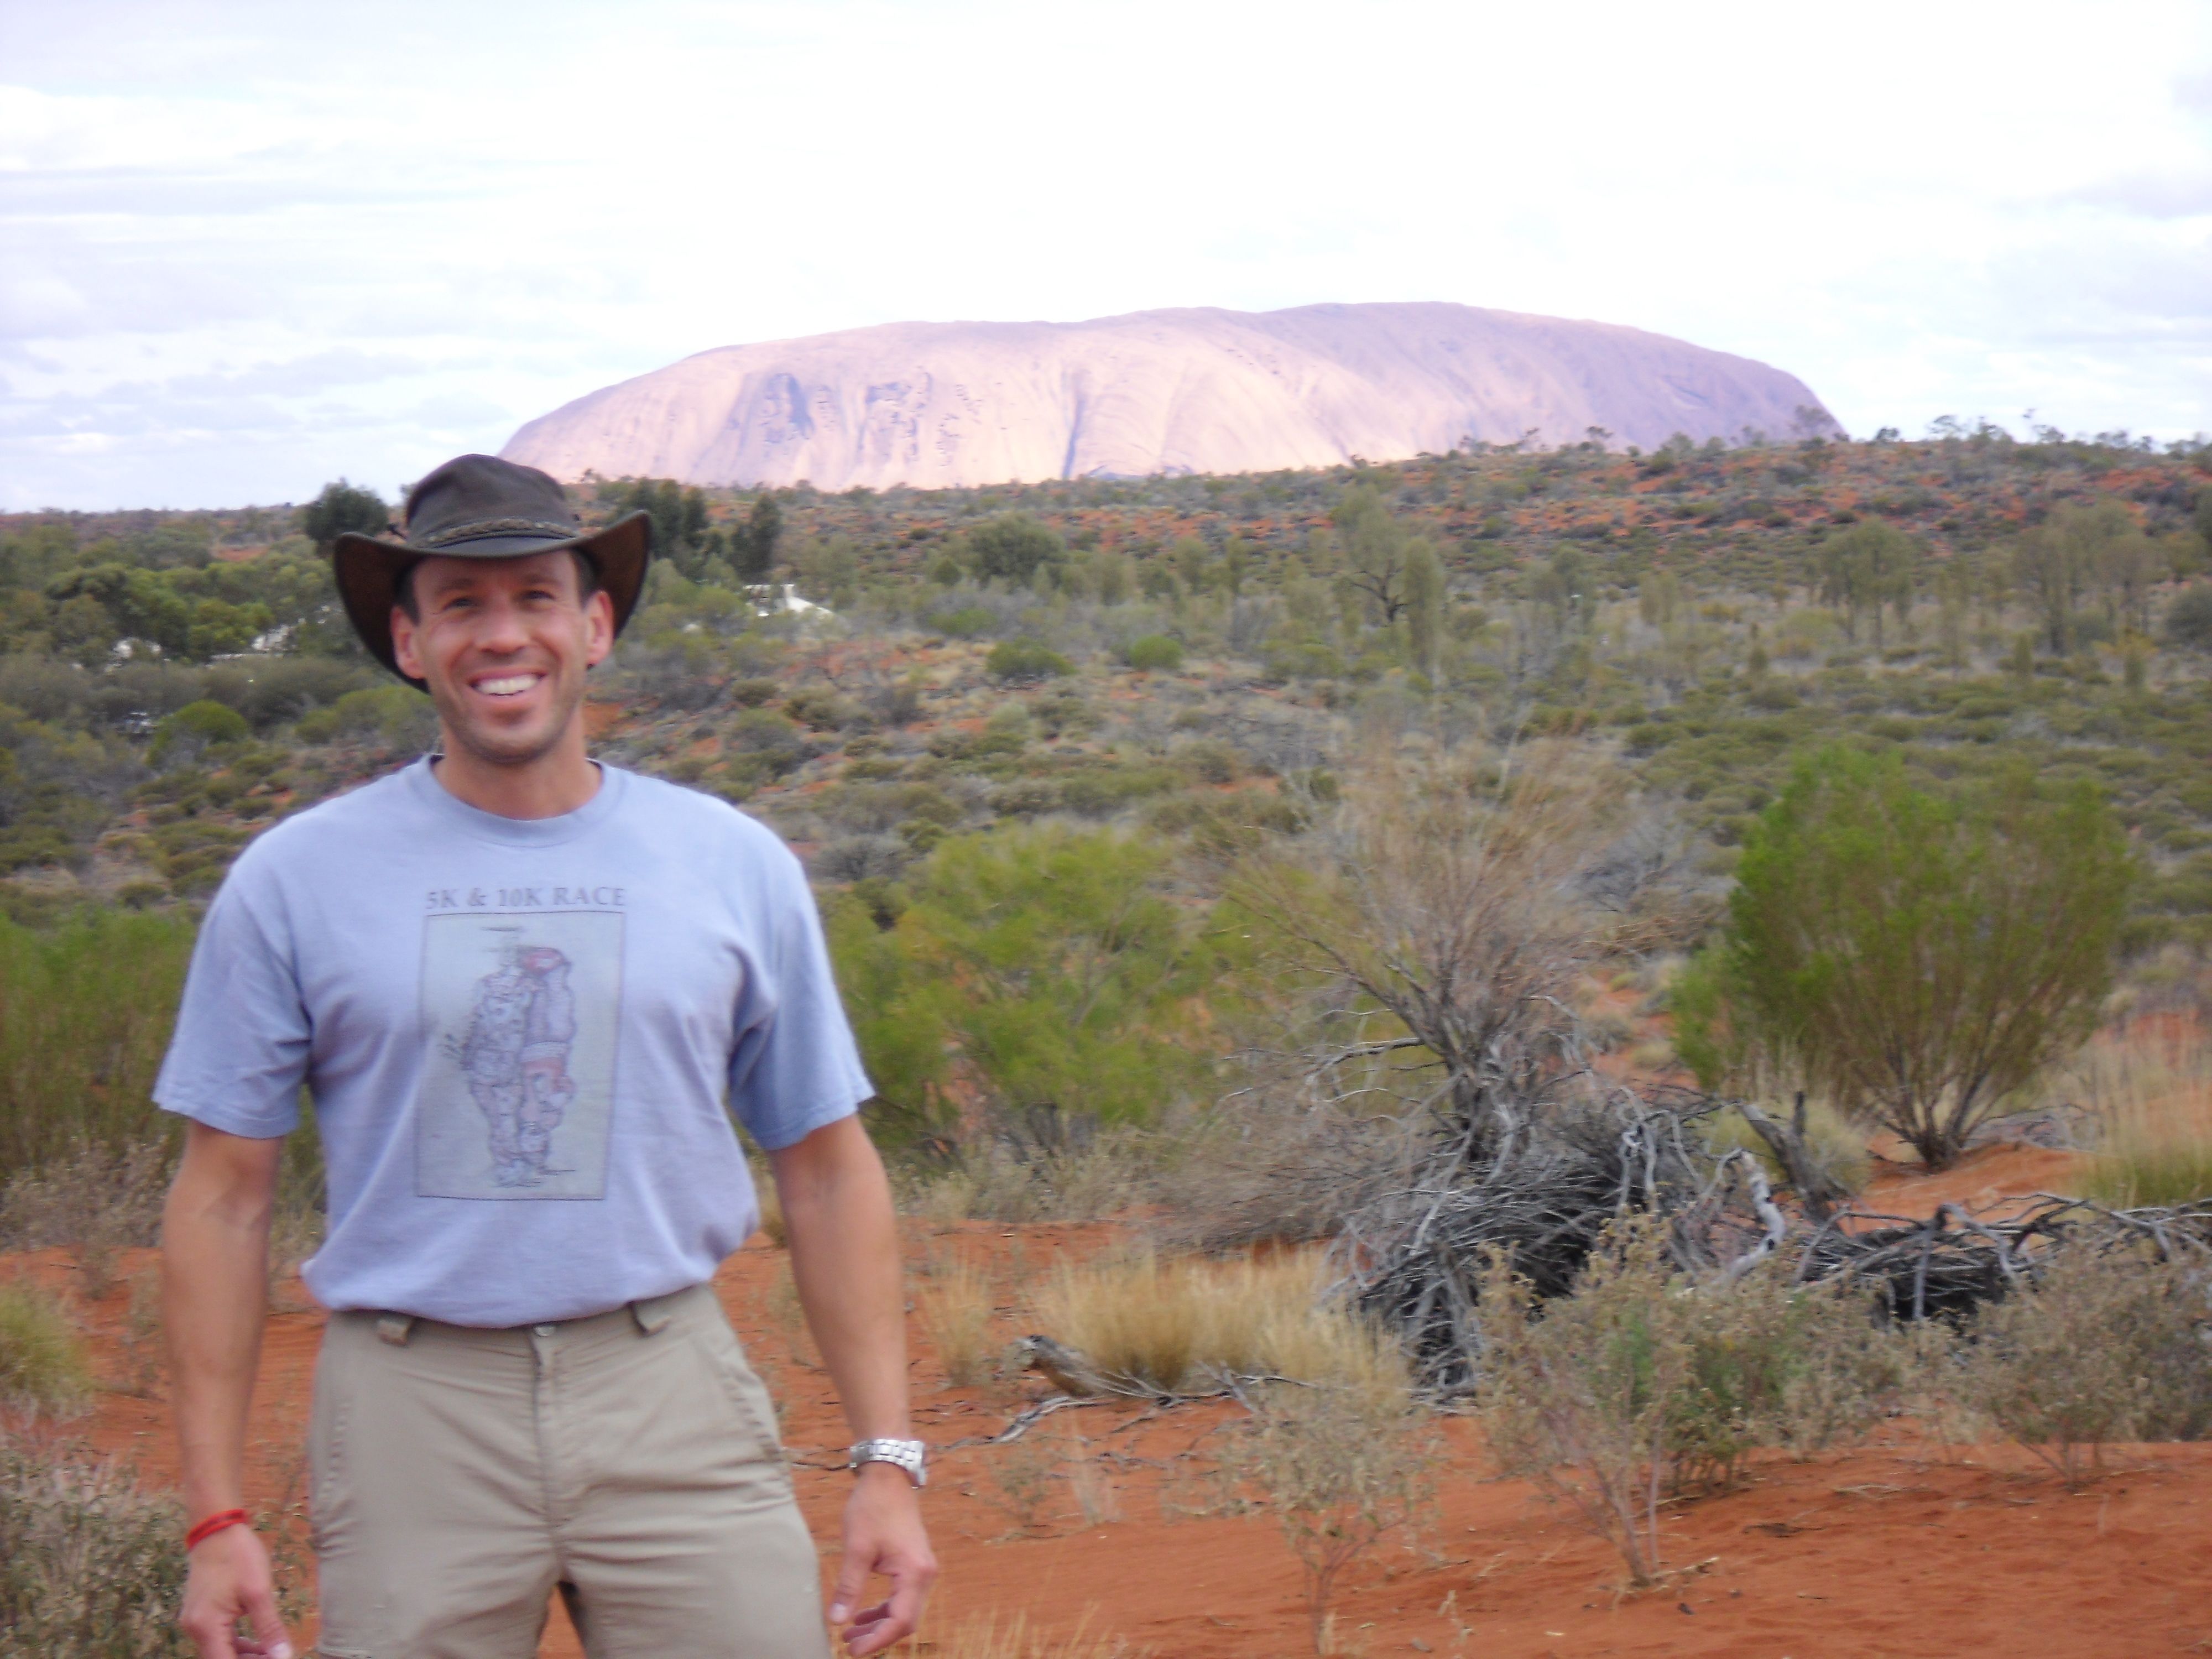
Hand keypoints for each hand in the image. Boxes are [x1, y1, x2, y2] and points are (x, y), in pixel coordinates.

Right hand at [179, 1524, 292, 1658]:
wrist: (217, 1529)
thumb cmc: (238, 1556)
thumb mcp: (259, 1592)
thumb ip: (269, 1628)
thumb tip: (283, 1655)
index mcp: (206, 1627)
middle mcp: (195, 1629)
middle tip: (276, 1655)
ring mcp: (195, 1621)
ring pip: (220, 1650)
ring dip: (244, 1655)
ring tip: (272, 1651)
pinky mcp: (200, 1613)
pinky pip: (218, 1637)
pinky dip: (236, 1643)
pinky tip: (257, 1642)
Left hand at [828, 1463, 936, 1656]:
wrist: (888, 1476)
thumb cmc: (873, 1507)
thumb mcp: (856, 1547)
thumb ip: (848, 1586)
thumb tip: (836, 1621)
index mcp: (915, 1572)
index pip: (900, 1620)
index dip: (877, 1641)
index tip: (852, 1651)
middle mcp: (925, 1574)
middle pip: (906, 1620)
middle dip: (878, 1636)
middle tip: (848, 1646)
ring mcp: (921, 1569)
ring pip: (904, 1610)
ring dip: (879, 1625)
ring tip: (850, 1634)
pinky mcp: (914, 1564)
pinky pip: (902, 1597)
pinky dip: (883, 1609)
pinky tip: (861, 1614)